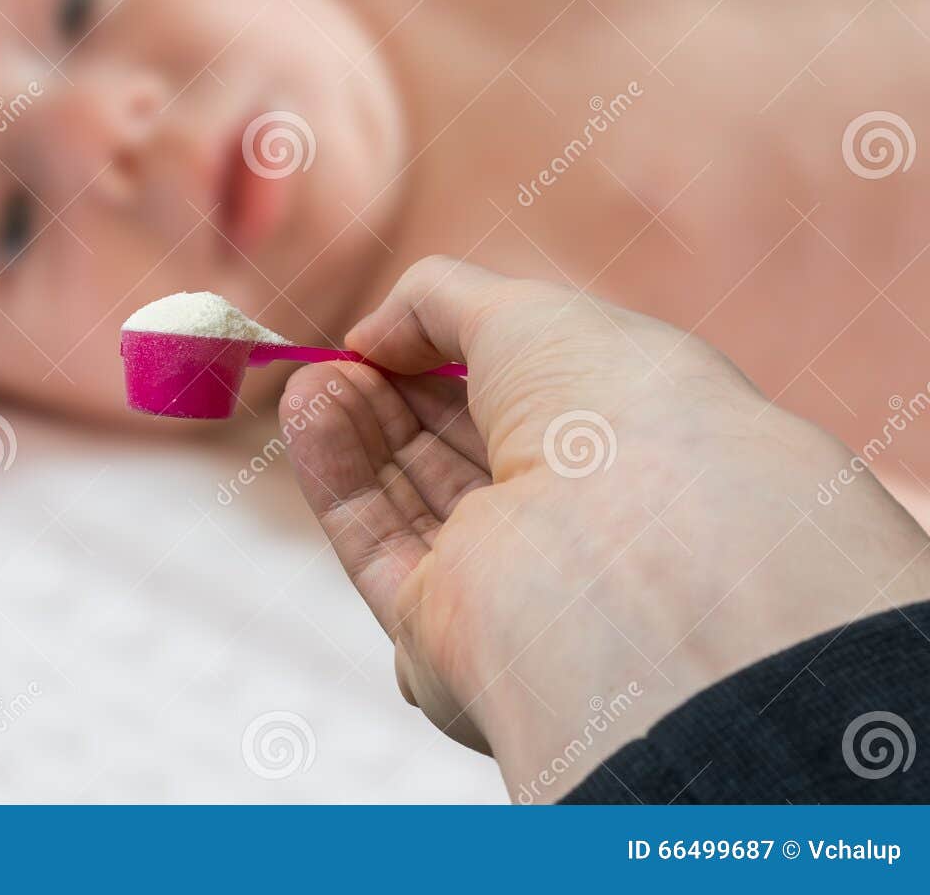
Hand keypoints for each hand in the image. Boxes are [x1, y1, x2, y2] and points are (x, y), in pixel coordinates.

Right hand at [281, 257, 929, 799]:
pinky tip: (307, 413)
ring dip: (355, 430)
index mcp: (629, 452)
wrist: (624, 556)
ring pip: (411, 498)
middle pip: (458, 455)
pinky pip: (376, 545)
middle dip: (391, 397)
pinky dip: (337, 478)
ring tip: (310, 379)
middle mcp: (575, 526)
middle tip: (335, 358)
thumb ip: (439, 302)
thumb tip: (374, 332)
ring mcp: (508, 583)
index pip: (527, 408)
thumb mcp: (528, 313)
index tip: (393, 334)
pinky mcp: (443, 634)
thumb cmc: (612, 411)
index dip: (454, 364)